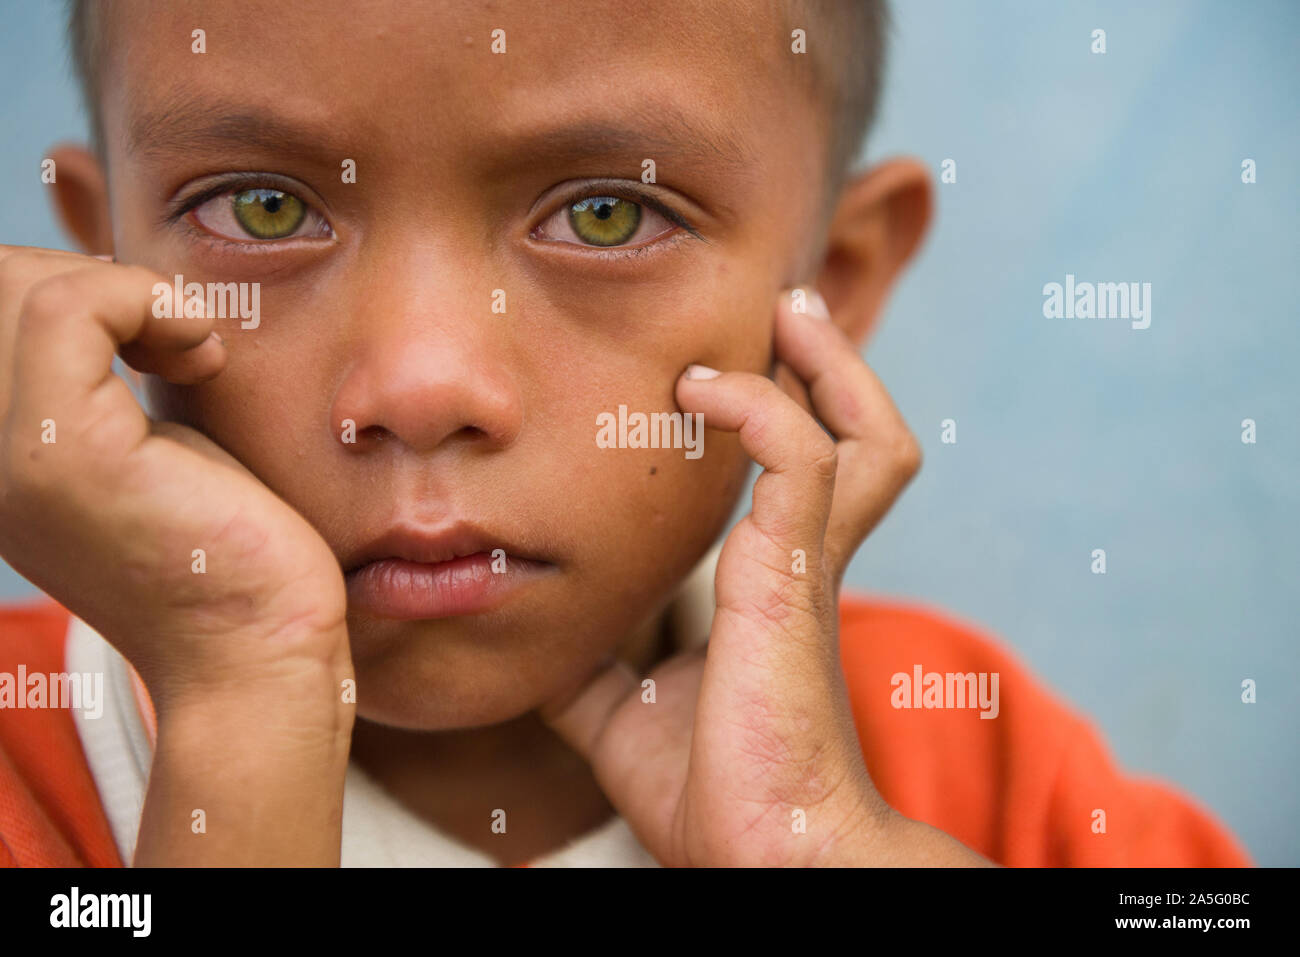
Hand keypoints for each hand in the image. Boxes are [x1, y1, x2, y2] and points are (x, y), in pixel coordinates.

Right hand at [0, 246, 352, 863]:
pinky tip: (202, 354)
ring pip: (24, 285)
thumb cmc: (218, 544)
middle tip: (171, 339)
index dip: (59, 285)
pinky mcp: (63, 455)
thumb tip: (96, 283)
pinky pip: (73, 307)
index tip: (145, 337)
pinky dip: (149, 300)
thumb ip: (93, 371)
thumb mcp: (136, 438)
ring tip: (187, 351)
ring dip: (126, 291)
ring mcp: (1, 455)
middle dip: (93, 282)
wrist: (256, 647)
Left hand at [540, 288, 990, 865]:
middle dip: (835, 366)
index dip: (789, 414)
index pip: (807, 477)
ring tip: (784, 319)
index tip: (731, 366)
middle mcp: (804, 562)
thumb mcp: (623, 712)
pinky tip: (699, 393)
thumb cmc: (711, 790)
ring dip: (828, 367)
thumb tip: (537, 640)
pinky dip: (760, 408)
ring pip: (864, 436)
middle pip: (866, 437)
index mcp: (777, 585)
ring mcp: (806, 566)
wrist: (759, 849)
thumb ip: (591, 665)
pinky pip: (798, 459)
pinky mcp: (791, 575)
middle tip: (790, 313)